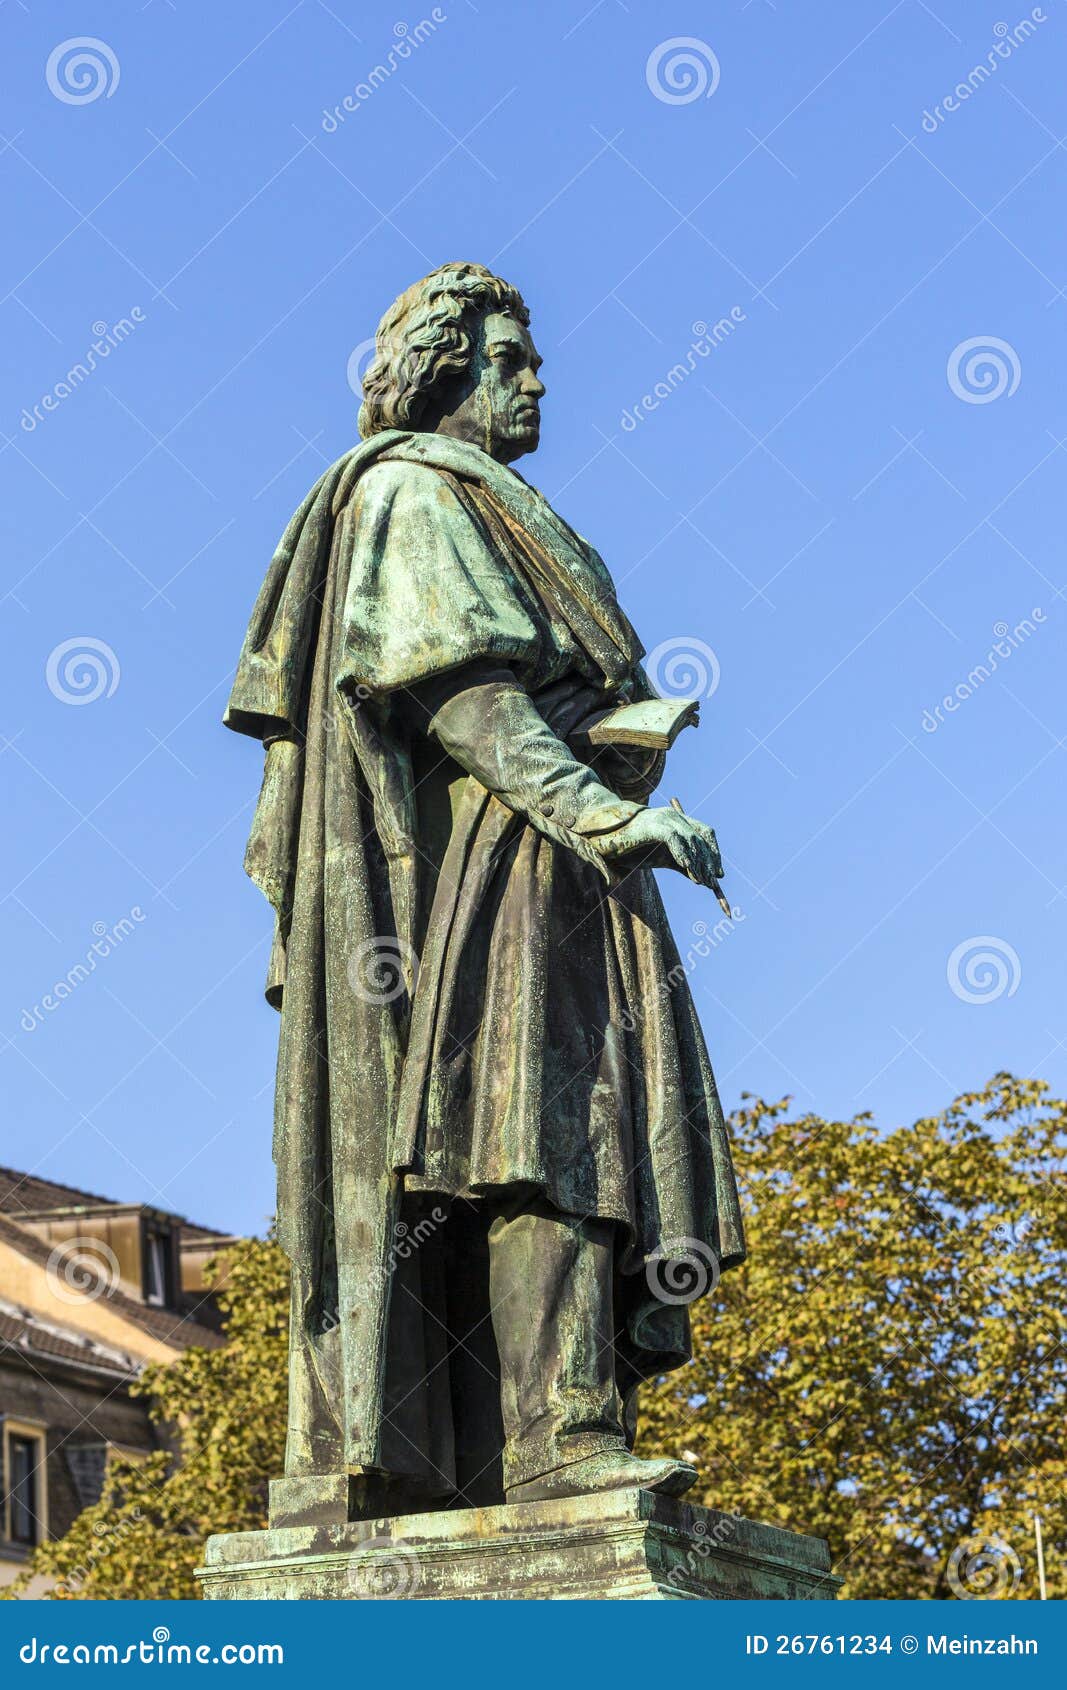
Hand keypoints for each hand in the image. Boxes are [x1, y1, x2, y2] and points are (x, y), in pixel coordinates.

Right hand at [597, 806, 723, 887]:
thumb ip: (683, 865)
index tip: (718, 874)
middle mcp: (674, 817)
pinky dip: (683, 853)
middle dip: (708, 862)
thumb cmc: (632, 847)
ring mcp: (664, 819)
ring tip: (700, 880)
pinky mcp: (653, 826)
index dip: (714, 853)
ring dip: (698, 862)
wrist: (604, 837)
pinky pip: (674, 838)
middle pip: (700, 838)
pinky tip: (687, 867)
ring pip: (690, 839)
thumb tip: (704, 880)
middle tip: (711, 882)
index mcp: (678, 821)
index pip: (705, 833)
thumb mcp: (662, 858)